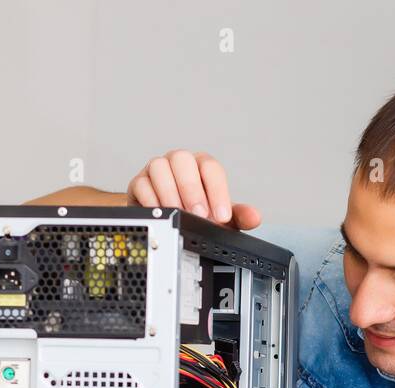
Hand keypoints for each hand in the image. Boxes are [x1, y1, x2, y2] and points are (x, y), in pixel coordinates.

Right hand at [126, 150, 261, 228]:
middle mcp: (179, 163)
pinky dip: (151, 200)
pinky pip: (141, 184)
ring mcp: (157, 170)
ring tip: (180, 214)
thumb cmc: (195, 214)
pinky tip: (162, 213)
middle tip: (200, 215)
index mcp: (201, 166)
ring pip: (159, 167)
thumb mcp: (220, 217)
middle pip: (183, 160)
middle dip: (192, 189)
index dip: (217, 190)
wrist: (167, 221)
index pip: (210, 167)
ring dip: (170, 193)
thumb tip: (255, 217)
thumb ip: (239, 216)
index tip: (221, 215)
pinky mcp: (139, 182)